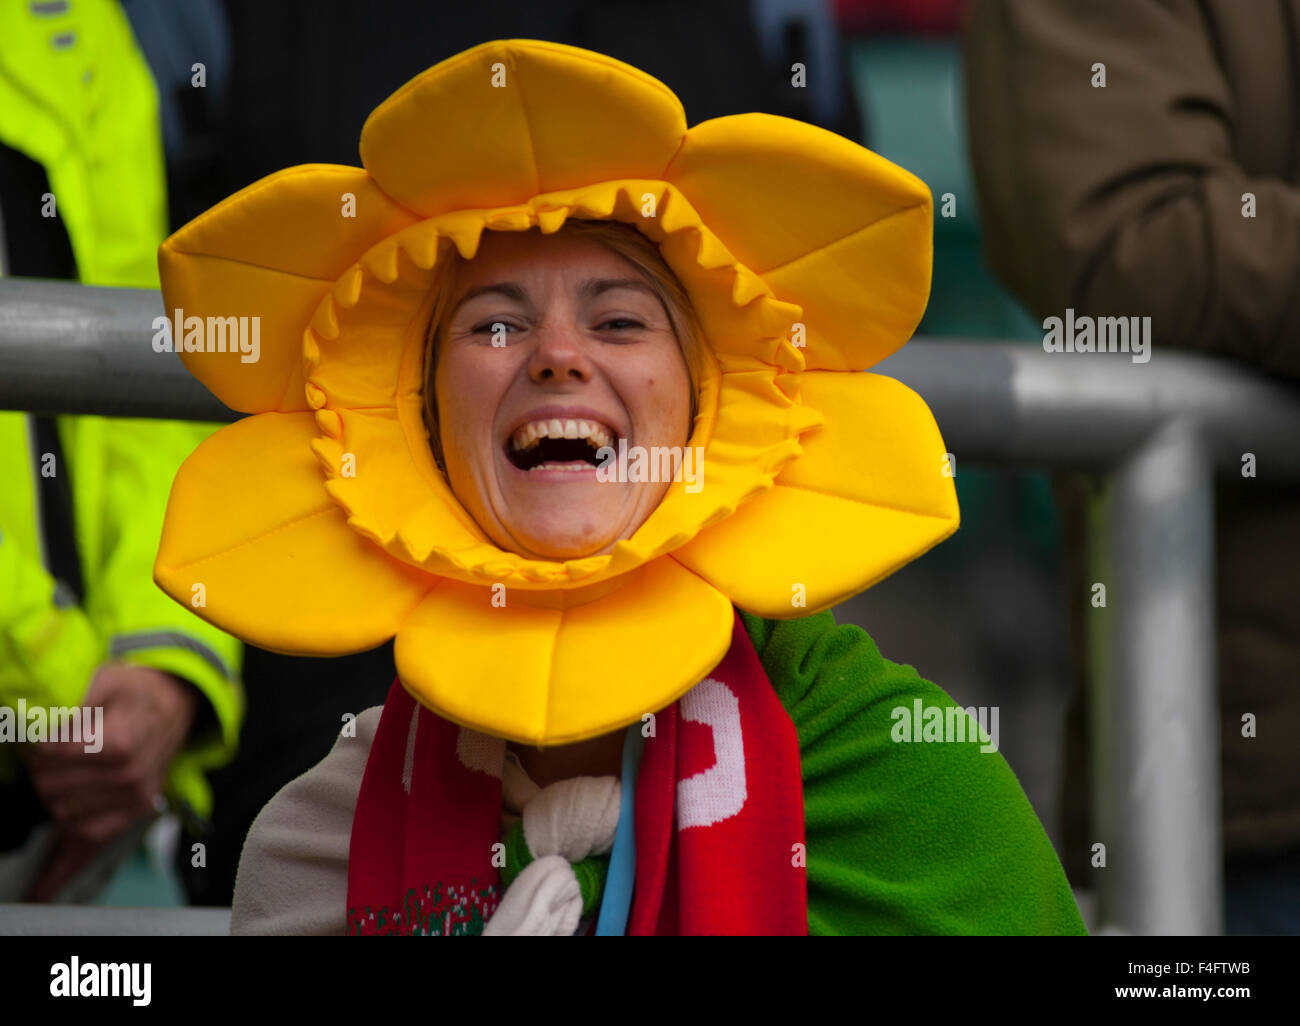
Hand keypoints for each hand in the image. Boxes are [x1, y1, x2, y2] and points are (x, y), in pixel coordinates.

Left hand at [23, 664, 199, 844]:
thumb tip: (40, 728)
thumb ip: (73, 705)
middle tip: (47, 753)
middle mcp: (129, 776)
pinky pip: (87, 831)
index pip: (51, 756)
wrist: (177, 704)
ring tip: (61, 770)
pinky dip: (71, 818)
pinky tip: (72, 796)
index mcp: (119, 743)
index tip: (43, 735)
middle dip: (40, 768)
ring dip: (52, 792)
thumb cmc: (135, 691)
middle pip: (51, 786)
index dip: (37, 744)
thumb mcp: (105, 681)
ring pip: (62, 810)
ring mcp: (135, 796)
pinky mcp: (138, 810)